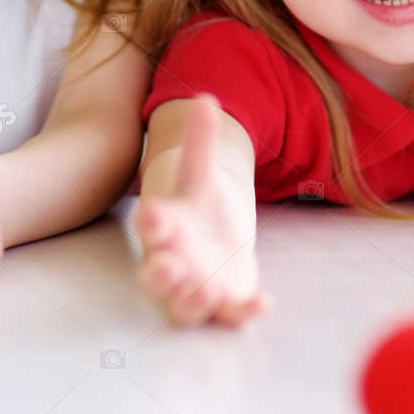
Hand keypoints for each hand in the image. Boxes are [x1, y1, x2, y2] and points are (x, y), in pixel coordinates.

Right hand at [137, 94, 268, 326]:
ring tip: (204, 294)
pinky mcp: (222, 306)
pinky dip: (242, 313)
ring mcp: (194, 289)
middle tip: (167, 269)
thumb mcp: (201, 174)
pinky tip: (263, 303)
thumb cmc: (197, 207)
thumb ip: (201, 142)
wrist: (212, 241)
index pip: (151, 226)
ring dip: (192, 301)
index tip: (154, 213)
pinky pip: (228, 316)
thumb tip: (206, 98)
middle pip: (157, 275)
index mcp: (164, 228)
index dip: (152, 222)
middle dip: (161, 275)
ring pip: (184, 305)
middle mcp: (172, 264)